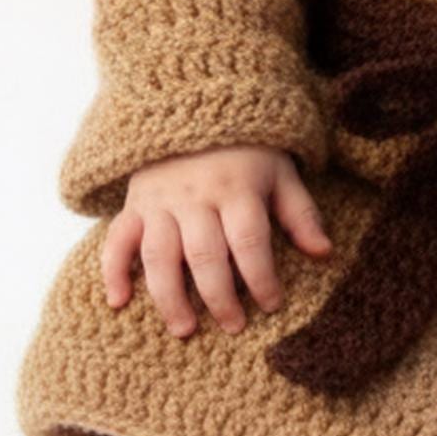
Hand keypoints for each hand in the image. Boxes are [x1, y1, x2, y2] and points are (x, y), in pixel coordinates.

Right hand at [102, 146, 332, 337]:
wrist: (195, 106)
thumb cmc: (247, 150)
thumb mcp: (281, 173)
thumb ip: (300, 214)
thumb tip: (324, 253)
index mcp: (237, 188)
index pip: (249, 240)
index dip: (261, 276)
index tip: (272, 305)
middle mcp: (195, 197)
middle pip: (205, 254)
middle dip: (219, 296)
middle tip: (233, 327)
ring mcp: (160, 202)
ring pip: (159, 255)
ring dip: (169, 296)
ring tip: (184, 329)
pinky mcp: (134, 204)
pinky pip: (116, 239)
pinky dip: (113, 271)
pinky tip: (118, 302)